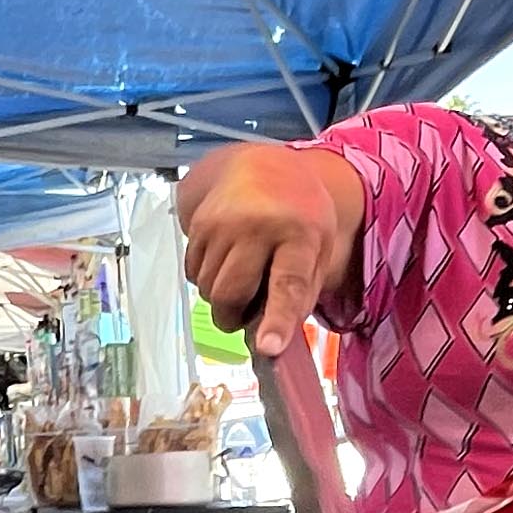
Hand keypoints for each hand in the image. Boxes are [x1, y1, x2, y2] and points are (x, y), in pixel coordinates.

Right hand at [178, 141, 352, 353]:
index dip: (276, 319)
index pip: (286, 283)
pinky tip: (225, 259)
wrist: (262, 165)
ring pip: (208, 289)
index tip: (268, 347)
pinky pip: (194, 274)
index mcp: (299, 233)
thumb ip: (300, 293)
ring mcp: (222, 223)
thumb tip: (271, 339)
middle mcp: (257, 226)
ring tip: (241, 274)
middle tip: (245, 312)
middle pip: (231, 294)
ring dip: (221, 297)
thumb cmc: (297, 214)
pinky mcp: (198, 224)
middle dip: (233, 317)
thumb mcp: (317, 248)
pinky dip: (207, 279)